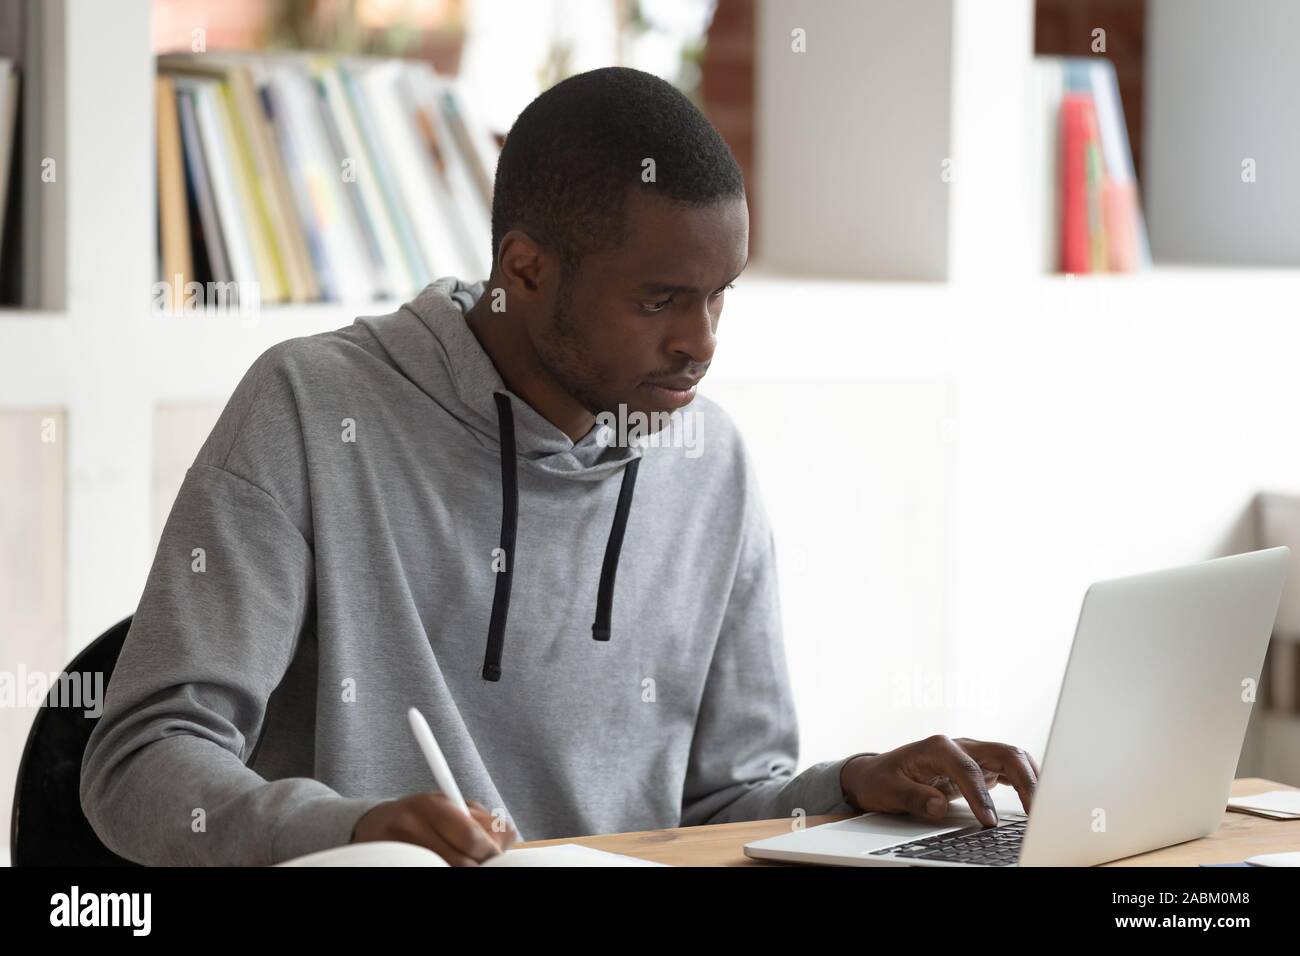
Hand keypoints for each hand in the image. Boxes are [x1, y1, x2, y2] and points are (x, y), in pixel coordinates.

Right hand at [351, 793, 518, 864]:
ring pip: (446, 869)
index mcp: (432, 806)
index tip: (496, 856)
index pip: (472, 838)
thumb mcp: (449, 805)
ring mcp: (401, 850)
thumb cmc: (420, 814)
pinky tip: (444, 865)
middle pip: (461, 861)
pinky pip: (429, 872)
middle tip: (482, 863)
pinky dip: (442, 870)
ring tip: (465, 862)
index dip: (491, 852)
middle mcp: (413, 827)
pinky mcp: (392, 865)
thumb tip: (508, 836)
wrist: (373, 825)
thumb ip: (481, 819)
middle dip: (478, 864)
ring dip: (462, 868)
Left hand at [839, 735, 1039, 826]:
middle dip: (1024, 780)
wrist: (878, 772)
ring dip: (1032, 778)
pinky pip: (1010, 768)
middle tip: (1036, 812)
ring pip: (1012, 757)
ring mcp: (973, 753)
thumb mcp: (888, 789)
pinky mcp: (980, 765)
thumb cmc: (883, 778)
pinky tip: (1037, 798)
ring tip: (1044, 807)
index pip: (968, 768)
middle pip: (1003, 753)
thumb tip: (938, 806)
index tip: (989, 822)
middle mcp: (960, 745)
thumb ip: (913, 797)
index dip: (981, 795)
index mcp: (938, 746)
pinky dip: (1027, 780)